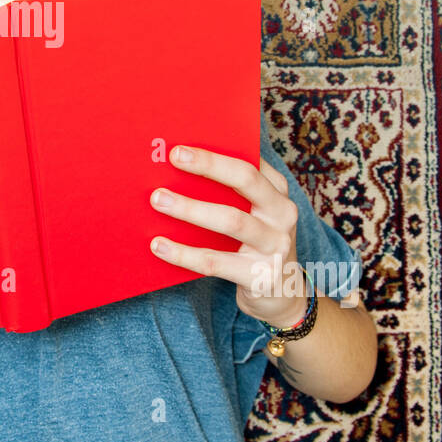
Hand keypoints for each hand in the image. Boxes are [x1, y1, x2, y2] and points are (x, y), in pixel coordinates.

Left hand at [148, 144, 308, 329]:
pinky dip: (184, 253)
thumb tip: (180, 166)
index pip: (249, 162)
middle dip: (208, 166)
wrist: (281, 296)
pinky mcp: (261, 277)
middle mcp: (283, 214)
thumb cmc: (254, 244)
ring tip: (158, 200)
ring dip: (191, 208)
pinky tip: (159, 245)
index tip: (182, 145)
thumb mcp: (254, 214)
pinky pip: (215, 262)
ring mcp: (275, 246)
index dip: (215, 152)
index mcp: (278, 192)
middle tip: (174, 157)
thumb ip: (230, 192)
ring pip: (231, 220)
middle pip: (246, 180)